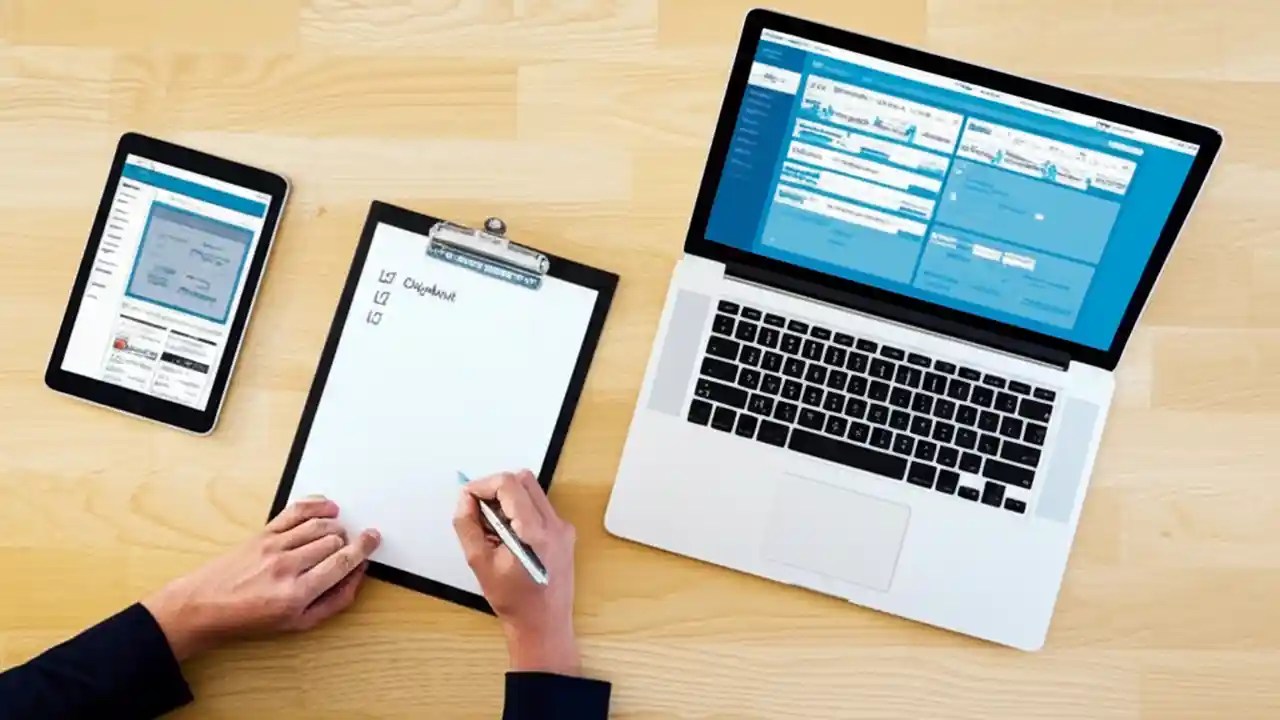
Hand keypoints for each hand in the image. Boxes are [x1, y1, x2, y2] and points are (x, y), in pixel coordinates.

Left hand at [141, 497, 380, 660]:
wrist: (203, 607)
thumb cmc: (248, 618)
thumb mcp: (297, 624)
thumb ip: (334, 601)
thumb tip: (356, 576)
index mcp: (297, 593)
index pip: (342, 562)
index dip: (363, 548)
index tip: (373, 539)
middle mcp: (287, 567)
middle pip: (334, 541)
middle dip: (347, 542)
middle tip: (348, 548)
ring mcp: (274, 547)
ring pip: (320, 525)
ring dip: (335, 526)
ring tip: (336, 534)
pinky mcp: (263, 534)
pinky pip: (297, 511)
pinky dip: (317, 505)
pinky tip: (328, 508)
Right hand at [453, 470, 580, 674]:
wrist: (544, 624)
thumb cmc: (514, 602)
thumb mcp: (480, 563)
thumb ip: (467, 526)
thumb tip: (465, 499)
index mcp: (536, 533)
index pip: (509, 484)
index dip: (483, 485)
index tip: (468, 497)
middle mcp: (555, 525)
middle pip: (523, 480)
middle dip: (496, 488)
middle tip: (478, 509)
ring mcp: (563, 528)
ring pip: (532, 491)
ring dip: (508, 499)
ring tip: (492, 528)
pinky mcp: (564, 533)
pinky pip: (539, 507)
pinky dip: (519, 510)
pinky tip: (508, 535)